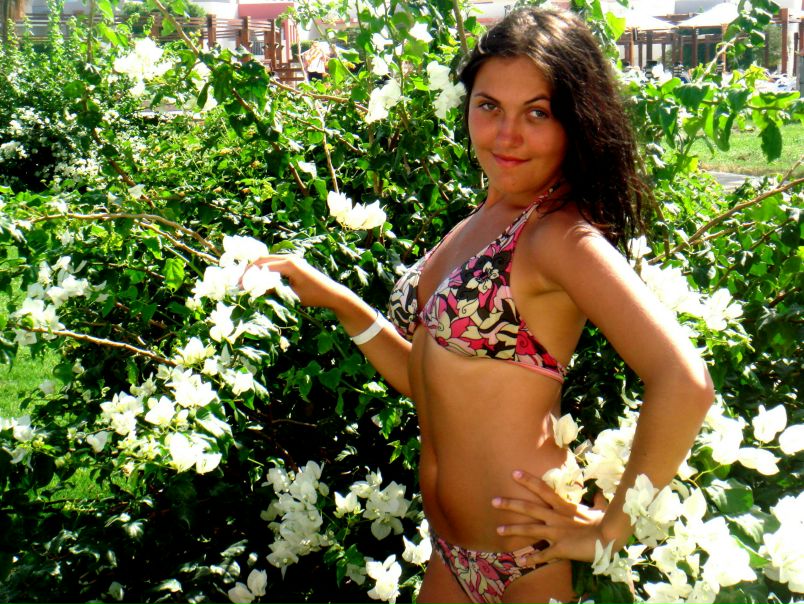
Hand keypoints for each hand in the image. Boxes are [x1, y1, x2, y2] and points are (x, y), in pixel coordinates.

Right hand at [244, 254, 345, 308]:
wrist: (332, 293)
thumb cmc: (314, 296)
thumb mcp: (292, 295)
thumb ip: (274, 290)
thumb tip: (254, 290)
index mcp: (289, 264)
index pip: (263, 266)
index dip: (249, 275)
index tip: (238, 284)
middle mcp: (290, 258)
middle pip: (263, 260)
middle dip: (249, 270)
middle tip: (237, 281)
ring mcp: (293, 260)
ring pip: (269, 261)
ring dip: (257, 270)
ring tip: (245, 280)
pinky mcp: (294, 264)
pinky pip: (275, 264)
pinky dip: (265, 270)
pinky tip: (258, 279)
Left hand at [492, 470, 607, 564]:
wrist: (611, 537)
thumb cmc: (607, 521)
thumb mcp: (600, 509)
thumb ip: (597, 501)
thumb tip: (600, 493)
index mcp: (565, 506)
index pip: (543, 489)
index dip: (528, 481)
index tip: (514, 473)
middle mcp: (556, 517)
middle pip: (529, 508)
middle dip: (510, 504)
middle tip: (493, 501)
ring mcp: (557, 532)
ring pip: (530, 530)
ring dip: (513, 530)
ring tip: (498, 531)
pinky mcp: (560, 548)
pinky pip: (544, 555)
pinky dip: (532, 559)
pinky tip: (521, 562)